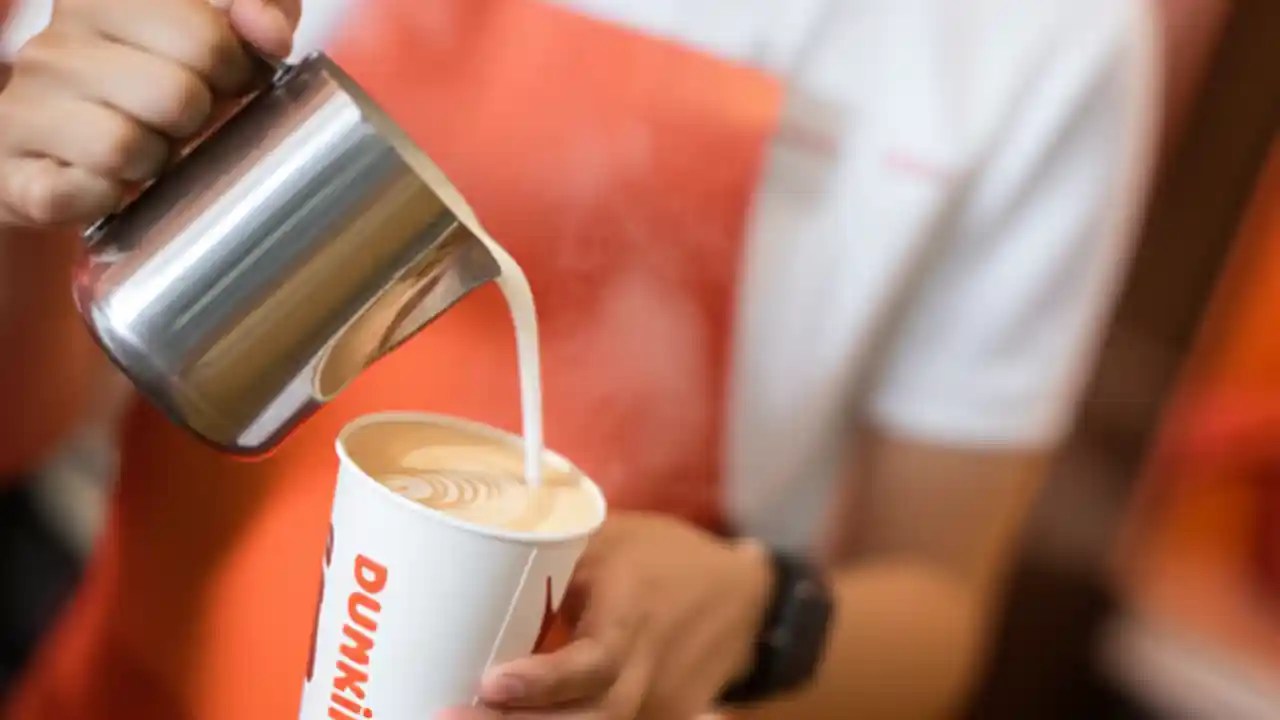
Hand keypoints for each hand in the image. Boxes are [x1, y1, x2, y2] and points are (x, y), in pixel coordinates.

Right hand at [0, 0, 299, 227]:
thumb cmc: (154, 85)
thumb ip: (260, 9)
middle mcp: (54, 44)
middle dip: (196, 120)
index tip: (223, 80)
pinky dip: (103, 199)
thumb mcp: (214, 34)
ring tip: (145, 151)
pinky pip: (72, 193)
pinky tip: (106, 185)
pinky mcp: (11, 170)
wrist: (61, 149)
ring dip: (154, 162)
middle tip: (181, 122)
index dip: (234, 71)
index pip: (205, 35)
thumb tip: (271, 34)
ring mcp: (27, 105)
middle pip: (176, 96)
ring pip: (127, 147)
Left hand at [442, 513, 773, 719]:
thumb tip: (477, 556)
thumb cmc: (665, 560)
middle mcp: (644, 673)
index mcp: (635, 619)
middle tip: (448, 716)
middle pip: (586, 718)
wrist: (743, 602)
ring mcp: (653, 705)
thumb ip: (557, 556)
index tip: (491, 681)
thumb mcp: (613, 540)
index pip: (592, 662)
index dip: (543, 679)